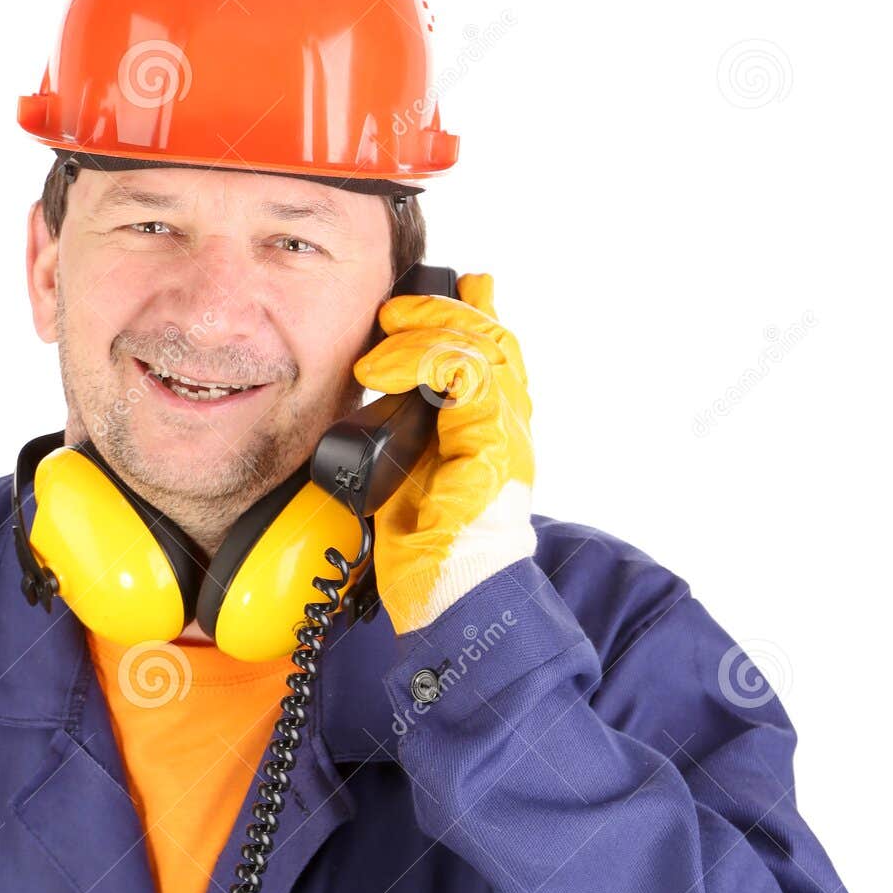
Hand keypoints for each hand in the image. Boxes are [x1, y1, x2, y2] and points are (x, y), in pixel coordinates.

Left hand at [351, 272, 535, 633]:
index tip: (433, 293)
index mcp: (492, 432)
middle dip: (443, 311)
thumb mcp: (408, 471)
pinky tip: (384, 373)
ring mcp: (506, 436)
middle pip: (493, 338)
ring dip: (426, 331)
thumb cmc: (426, 551)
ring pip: (482, 346)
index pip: (494, 353)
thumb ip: (409, 429)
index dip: (471, 312)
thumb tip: (387, 392)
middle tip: (396, 309)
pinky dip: (421, 360)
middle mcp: (509, 428)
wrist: (448, 599)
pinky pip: (465, 375)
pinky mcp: (492, 446)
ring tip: (383, 341)